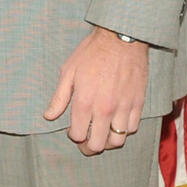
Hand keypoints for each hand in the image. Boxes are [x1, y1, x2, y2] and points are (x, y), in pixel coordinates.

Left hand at [42, 28, 148, 154]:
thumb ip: (59, 98)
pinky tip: (116, 123)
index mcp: (84, 102)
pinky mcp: (138, 103)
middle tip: (86, 142)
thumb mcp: (68, 72)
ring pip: (117, 141)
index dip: (73, 136)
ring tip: (102, 135)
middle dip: (88, 147)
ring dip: (107, 141)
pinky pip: (132, 128)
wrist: (122, 39)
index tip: (72, 130)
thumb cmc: (92, 53)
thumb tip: (49, 116)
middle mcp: (104, 109)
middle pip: (97, 145)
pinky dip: (124, 131)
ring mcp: (123, 108)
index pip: (77, 135)